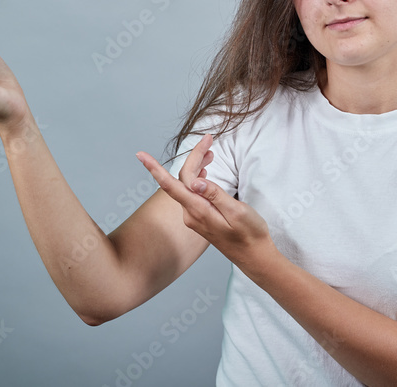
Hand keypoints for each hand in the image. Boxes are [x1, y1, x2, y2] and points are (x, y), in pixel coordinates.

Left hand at [137, 135, 274, 270]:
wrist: (254, 257)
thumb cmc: (250, 235)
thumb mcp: (237, 212)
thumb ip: (216, 195)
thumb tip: (196, 181)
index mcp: (198, 211)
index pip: (171, 185)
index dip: (155, 169)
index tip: (141, 155)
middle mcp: (191, 215)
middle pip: (184, 179)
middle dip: (194, 157)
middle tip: (209, 139)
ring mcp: (195, 217)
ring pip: (188, 185)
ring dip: (197, 166)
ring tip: (210, 150)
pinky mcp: (201, 218)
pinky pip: (193, 194)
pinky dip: (199, 178)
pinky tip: (206, 171)